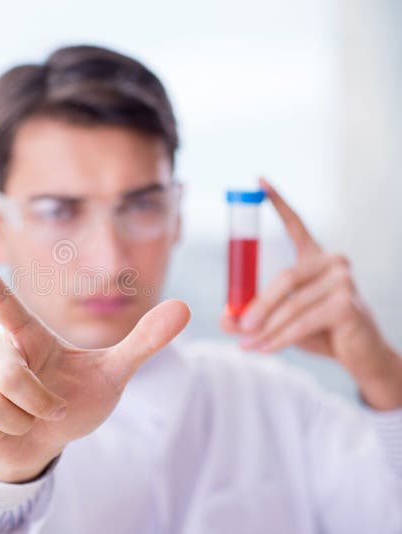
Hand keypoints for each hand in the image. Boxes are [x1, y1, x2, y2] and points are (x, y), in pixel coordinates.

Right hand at [0, 242, 190, 481]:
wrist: (45, 445)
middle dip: (38, 402)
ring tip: (27, 420)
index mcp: (28, 335)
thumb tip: (184, 307)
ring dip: (21, 422)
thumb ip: (143, 341)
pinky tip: (1, 430)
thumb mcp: (112, 373)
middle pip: (7, 373)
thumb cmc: (74, 401)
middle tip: (52, 409)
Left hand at [221, 178, 401, 408]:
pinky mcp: (347, 305)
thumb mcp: (281, 322)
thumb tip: (223, 319)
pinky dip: (279, 338)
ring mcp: (343, 281)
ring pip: (291, 304)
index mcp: (316, 257)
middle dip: (257, 306)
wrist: (360, 356)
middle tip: (237, 327)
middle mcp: (332, 262)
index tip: (259, 180)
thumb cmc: (320, 332)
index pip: (296, 224)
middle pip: (284, 279)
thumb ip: (252, 318)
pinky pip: (302, 321)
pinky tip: (264, 348)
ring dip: (265, 328)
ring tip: (246, 344)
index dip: (278, 201)